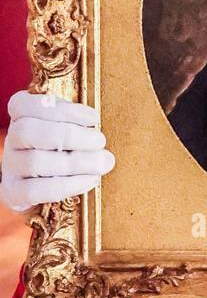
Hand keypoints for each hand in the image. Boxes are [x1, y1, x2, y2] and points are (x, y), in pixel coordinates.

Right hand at [1, 91, 115, 213]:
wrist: (47, 185)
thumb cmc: (67, 149)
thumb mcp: (72, 130)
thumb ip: (83, 131)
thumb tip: (104, 153)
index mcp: (21, 117)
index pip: (23, 105)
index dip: (60, 110)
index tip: (93, 118)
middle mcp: (12, 140)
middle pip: (27, 131)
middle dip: (69, 135)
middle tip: (100, 141)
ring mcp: (11, 167)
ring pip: (34, 162)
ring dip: (75, 162)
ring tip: (102, 163)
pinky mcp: (14, 192)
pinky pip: (34, 190)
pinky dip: (67, 185)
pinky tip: (90, 180)